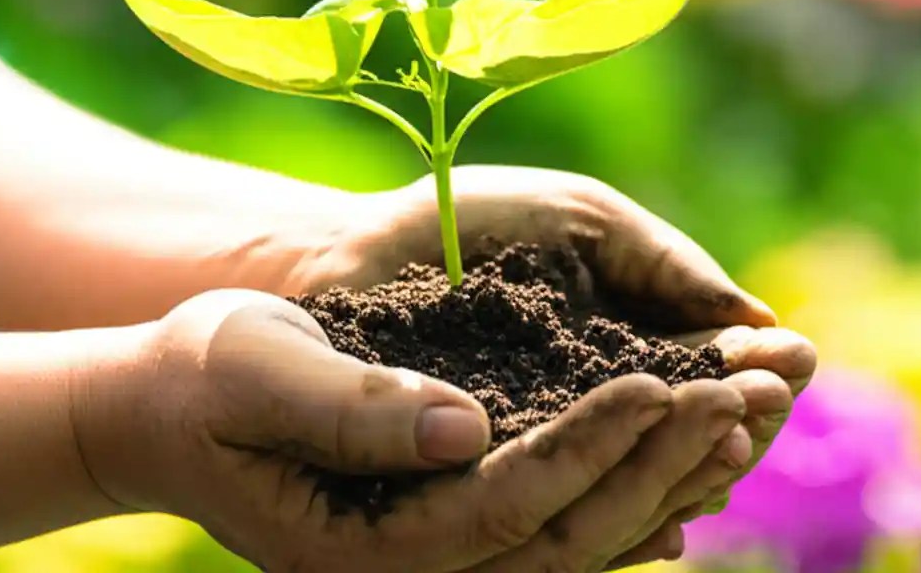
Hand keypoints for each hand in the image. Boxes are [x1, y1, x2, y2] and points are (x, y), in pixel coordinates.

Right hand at [74, 289, 755, 571]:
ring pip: (581, 539)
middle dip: (658, 463)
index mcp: (364, 546)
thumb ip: (351, 409)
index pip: (504, 507)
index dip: (589, 447)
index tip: (659, 380)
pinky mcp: (459, 525)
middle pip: (566, 537)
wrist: (175, 410)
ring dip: (669, 478)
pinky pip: (563, 522)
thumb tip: (466, 430)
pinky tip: (692, 450)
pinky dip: (634, 488)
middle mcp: (414, 570)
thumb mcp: (255, 369)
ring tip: (745, 415)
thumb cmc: (204, 379)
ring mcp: (440, 558)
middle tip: (739, 395)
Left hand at [319, 166, 817, 526]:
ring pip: (644, 482)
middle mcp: (607, 408)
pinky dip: (620, 514)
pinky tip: (663, 520)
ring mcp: (559, 452)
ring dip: (691, 473)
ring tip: (724, 453)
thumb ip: (669, 265)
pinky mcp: (502, 490)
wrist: (352, 250)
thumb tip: (767, 327)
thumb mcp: (587, 222)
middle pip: (695, 436)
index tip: (787, 362)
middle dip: (735, 423)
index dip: (756, 371)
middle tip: (761, 409)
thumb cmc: (472, 222)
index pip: (717, 372)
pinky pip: (570, 512)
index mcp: (636, 343)